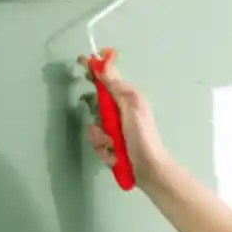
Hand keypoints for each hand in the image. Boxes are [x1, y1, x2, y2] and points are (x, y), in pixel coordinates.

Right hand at [78, 49, 171, 189]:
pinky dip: (104, 152)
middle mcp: (120, 113)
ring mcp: (115, 131)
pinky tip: (115, 157)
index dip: (95, 71)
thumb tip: (107, 63)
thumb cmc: (143, 137)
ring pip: (93, 129)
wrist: (148, 169)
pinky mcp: (111, 147)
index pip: (107, 81)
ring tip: (114, 146)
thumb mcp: (132, 107)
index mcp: (127, 100)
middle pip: (94, 107)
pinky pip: (97, 145)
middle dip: (98, 121)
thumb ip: (118, 87)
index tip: (82, 62)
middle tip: (108, 129)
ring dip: (101, 140)